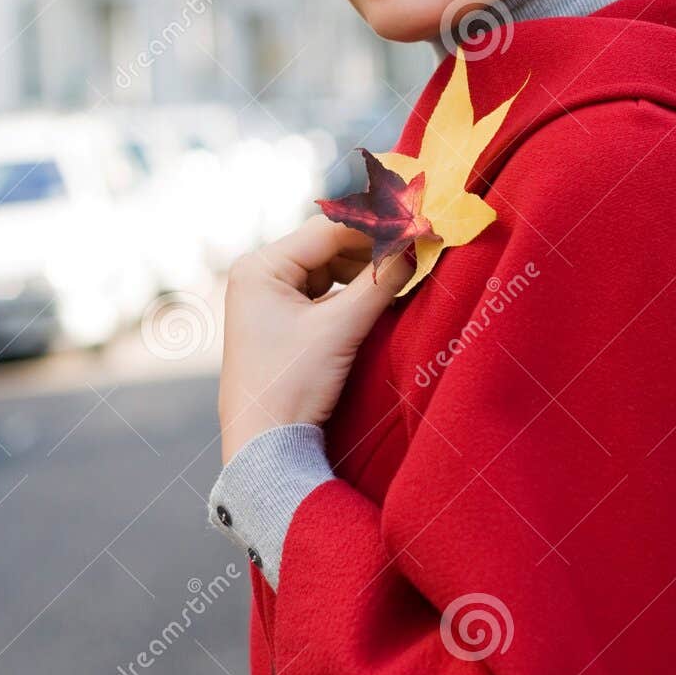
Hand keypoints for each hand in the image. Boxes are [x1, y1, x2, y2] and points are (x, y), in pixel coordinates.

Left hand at [218, 215, 414, 465]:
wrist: (264, 445)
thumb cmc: (291, 385)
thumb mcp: (341, 329)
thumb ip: (380, 282)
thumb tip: (416, 246)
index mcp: (260, 267)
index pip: (329, 231)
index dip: (377, 230)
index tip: (417, 229)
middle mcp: (257, 275)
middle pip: (328, 247)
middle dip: (372, 252)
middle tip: (415, 253)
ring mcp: (265, 298)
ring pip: (328, 270)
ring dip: (364, 273)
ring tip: (402, 277)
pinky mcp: (278, 321)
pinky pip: (321, 293)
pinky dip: (350, 294)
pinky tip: (379, 299)